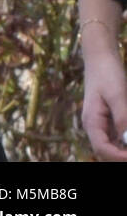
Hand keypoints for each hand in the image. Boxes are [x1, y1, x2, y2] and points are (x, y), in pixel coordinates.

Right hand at [82, 39, 126, 159]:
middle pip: (108, 151)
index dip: (119, 157)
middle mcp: (95, 126)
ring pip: (116, 145)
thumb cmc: (107, 73)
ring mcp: (102, 123)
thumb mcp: (117, 95)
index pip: (102, 149)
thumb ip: (122, 118)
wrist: (101, 58)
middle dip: (123, 154)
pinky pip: (119, 135)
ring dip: (125, 146)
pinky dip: (126, 138)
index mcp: (91, 121)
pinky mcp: (110, 119)